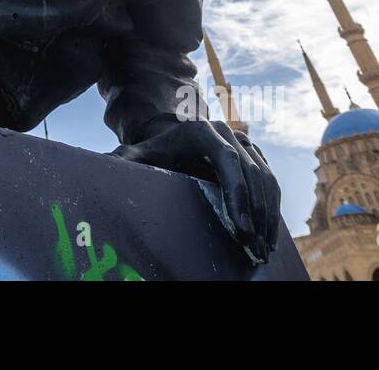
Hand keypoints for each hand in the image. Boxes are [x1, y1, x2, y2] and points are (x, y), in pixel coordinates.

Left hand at [114, 117, 279, 262]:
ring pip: (266, 179)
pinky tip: (268, 234)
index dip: (238, 195)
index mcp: (203, 131)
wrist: (173, 139)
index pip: (228, 162)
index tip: (241, 227)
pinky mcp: (256, 155)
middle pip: (252, 173)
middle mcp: (229, 132)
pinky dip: (272, 208)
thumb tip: (106, 163)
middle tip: (253, 246)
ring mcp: (245, 143)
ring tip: (263, 247)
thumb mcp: (138, 155)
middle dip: (255, 213)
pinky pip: (271, 181)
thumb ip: (123, 159)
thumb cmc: (155, 151)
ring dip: (268, 215)